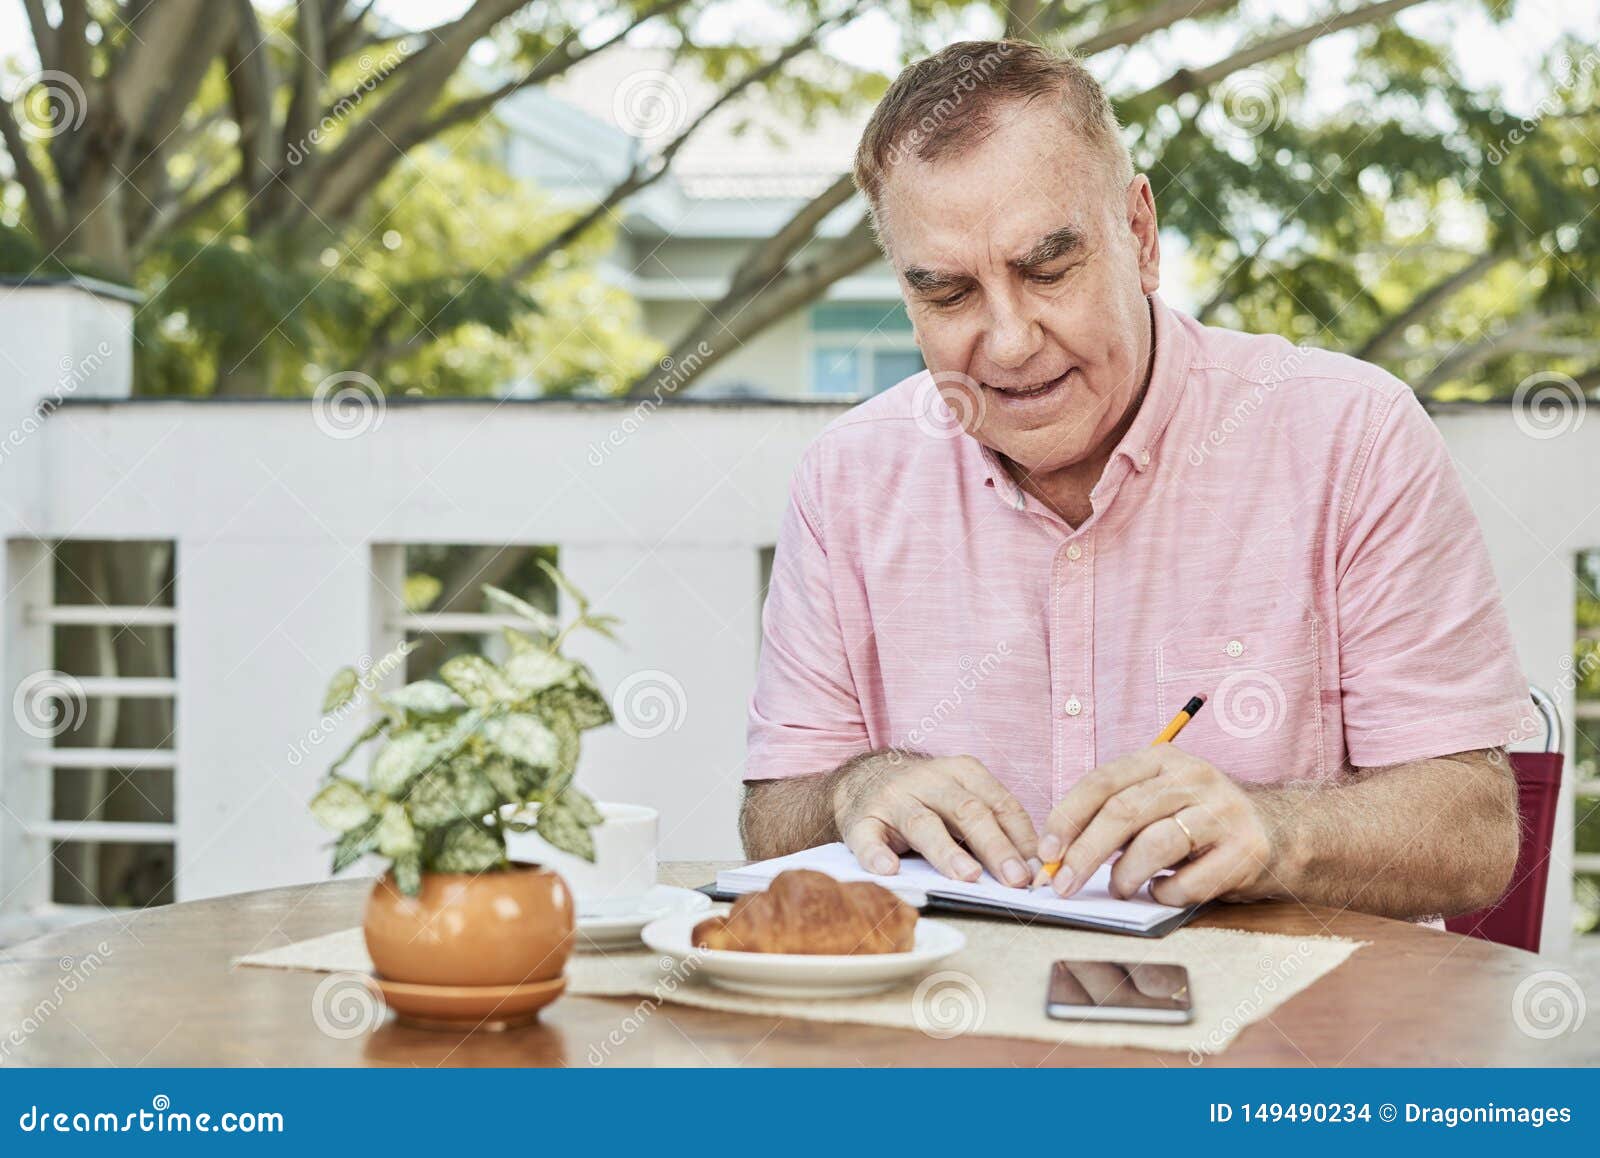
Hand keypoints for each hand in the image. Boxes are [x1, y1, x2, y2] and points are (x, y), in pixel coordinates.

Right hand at [832, 754, 1037, 886]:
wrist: (861, 779)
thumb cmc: (924, 797)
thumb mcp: (959, 797)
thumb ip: (990, 825)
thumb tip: (1029, 868)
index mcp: (961, 772)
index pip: (999, 803)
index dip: (1022, 836)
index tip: (1039, 868)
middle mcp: (928, 781)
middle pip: (966, 811)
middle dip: (995, 846)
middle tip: (1014, 878)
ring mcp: (893, 800)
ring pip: (923, 824)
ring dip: (947, 852)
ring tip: (968, 877)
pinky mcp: (860, 820)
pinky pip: (867, 837)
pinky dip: (876, 854)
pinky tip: (888, 870)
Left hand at [1038, 745, 1275, 905]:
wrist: (1281, 831)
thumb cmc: (1201, 820)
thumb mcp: (1160, 799)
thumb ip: (1117, 813)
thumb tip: (1061, 852)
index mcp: (1162, 759)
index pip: (1101, 781)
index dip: (1067, 817)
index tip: (1046, 852)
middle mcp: (1193, 777)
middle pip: (1122, 811)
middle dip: (1084, 853)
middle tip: (1063, 885)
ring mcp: (1222, 811)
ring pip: (1155, 844)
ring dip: (1126, 875)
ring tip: (1120, 889)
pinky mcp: (1246, 848)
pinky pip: (1192, 881)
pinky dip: (1167, 894)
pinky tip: (1164, 892)